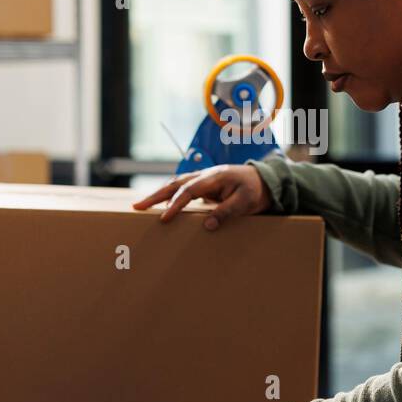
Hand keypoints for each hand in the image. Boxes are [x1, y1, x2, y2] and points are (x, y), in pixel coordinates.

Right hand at [132, 164, 271, 229]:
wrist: (264, 180)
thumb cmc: (255, 190)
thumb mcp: (245, 203)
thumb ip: (226, 212)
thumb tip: (207, 225)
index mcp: (214, 177)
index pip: (189, 190)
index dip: (175, 204)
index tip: (164, 218)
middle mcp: (204, 175)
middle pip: (175, 183)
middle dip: (155, 196)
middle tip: (137, 207)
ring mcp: (202, 179)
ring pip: (176, 185)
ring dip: (158, 195)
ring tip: (141, 206)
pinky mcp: (203, 186)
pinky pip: (182, 190)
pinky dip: (169, 196)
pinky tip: (160, 206)